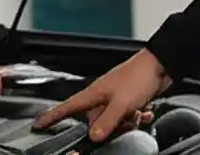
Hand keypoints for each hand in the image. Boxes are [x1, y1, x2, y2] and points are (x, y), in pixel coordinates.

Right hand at [33, 48, 171, 142]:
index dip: (52, 116)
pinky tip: (144, 113)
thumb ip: (107, 121)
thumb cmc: (139, 76)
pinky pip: (126, 116)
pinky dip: (135, 117)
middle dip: (109, 128)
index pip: (67, 107)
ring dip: (126, 123)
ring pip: (113, 121)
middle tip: (123, 123)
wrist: (160, 64)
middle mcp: (102, 96)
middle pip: (95, 122)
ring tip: (136, 115)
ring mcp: (115, 97)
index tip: (38, 123)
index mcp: (94, 94)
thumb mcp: (122, 103)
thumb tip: (94, 136)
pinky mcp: (128, 99)